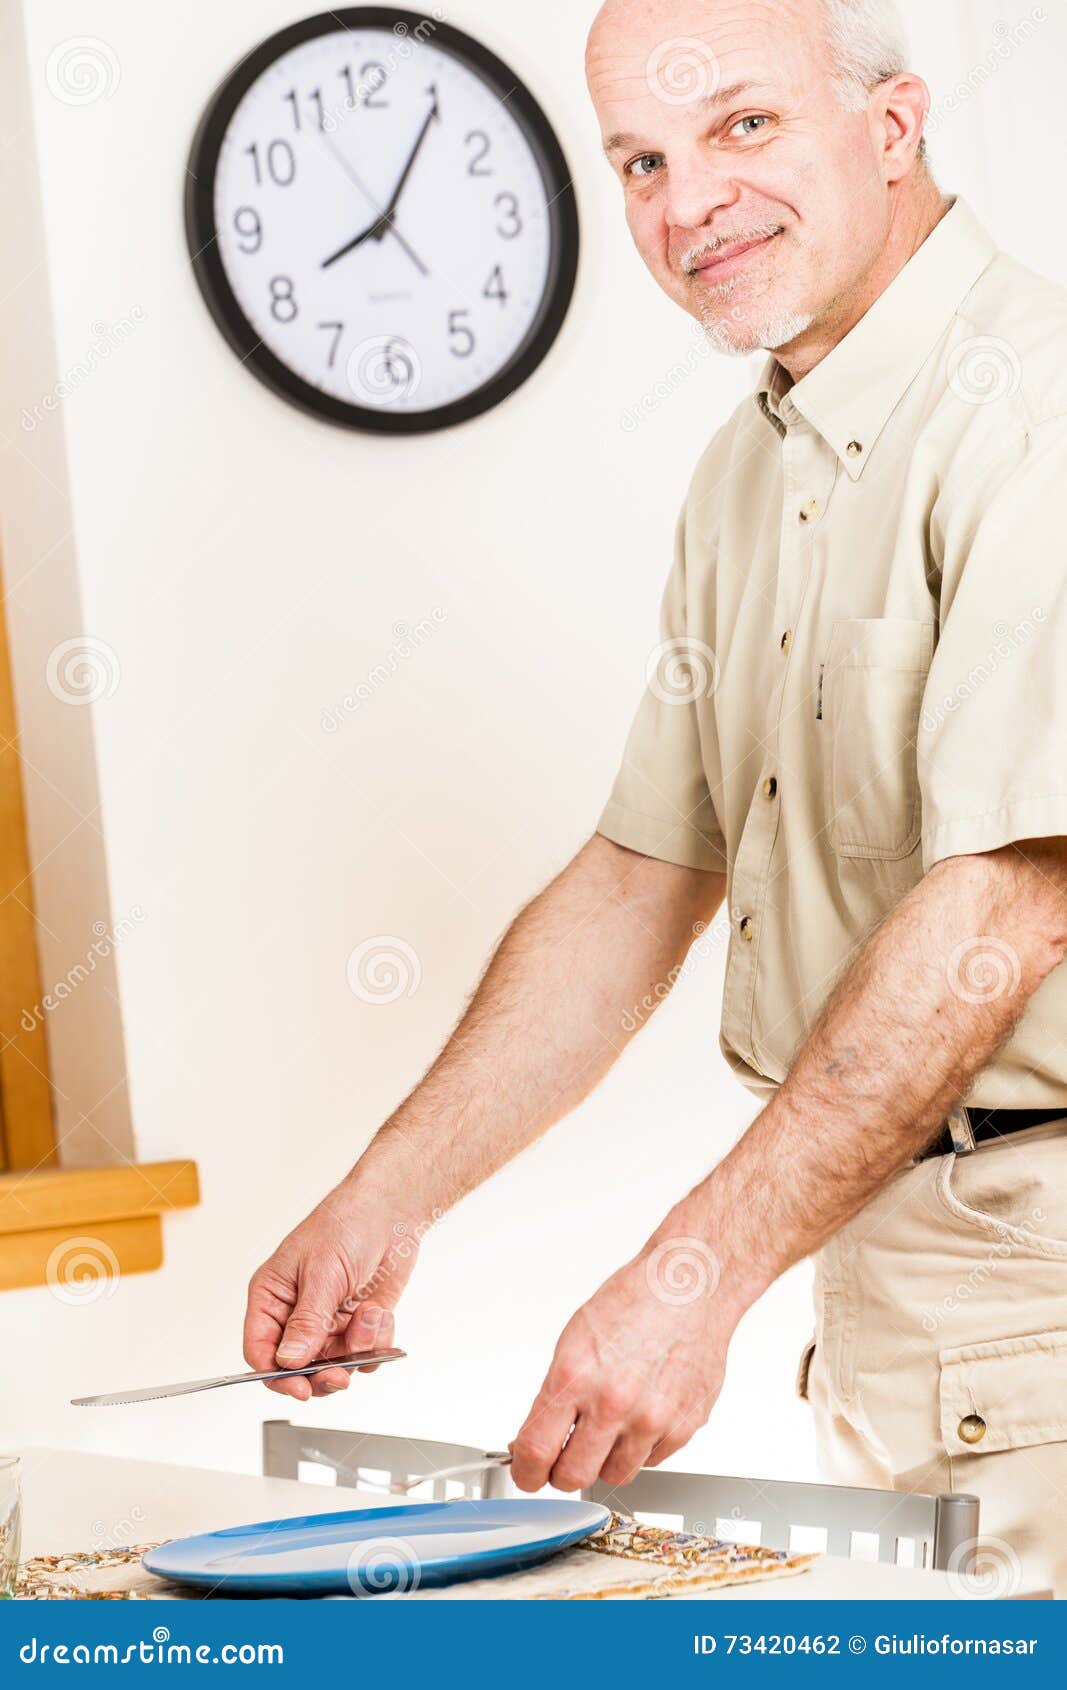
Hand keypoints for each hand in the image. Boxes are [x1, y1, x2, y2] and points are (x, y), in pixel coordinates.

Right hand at [243, 1179, 425, 1399]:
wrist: (391, 1210)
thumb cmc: (346, 1223)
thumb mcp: (322, 1272)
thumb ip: (307, 1320)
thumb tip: (288, 1361)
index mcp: (272, 1296)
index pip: (260, 1349)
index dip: (276, 1375)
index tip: (301, 1388)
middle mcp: (296, 1314)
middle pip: (298, 1369)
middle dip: (322, 1374)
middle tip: (341, 1374)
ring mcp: (328, 1322)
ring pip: (335, 1365)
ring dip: (356, 1349)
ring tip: (369, 1315)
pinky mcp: (358, 1325)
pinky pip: (364, 1355)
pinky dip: (377, 1342)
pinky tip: (380, 1312)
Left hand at [510, 1237, 732, 1492]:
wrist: (688, 1287)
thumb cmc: (633, 1303)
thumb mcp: (573, 1341)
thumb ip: (555, 1395)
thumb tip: (538, 1438)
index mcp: (576, 1376)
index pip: (537, 1450)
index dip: (526, 1472)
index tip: (527, 1473)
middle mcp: (613, 1403)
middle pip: (573, 1477)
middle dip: (562, 1473)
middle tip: (563, 1457)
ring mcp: (651, 1419)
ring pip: (614, 1475)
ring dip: (604, 1460)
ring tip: (609, 1426)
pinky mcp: (683, 1427)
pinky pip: (650, 1461)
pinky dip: (640, 1447)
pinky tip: (641, 1413)